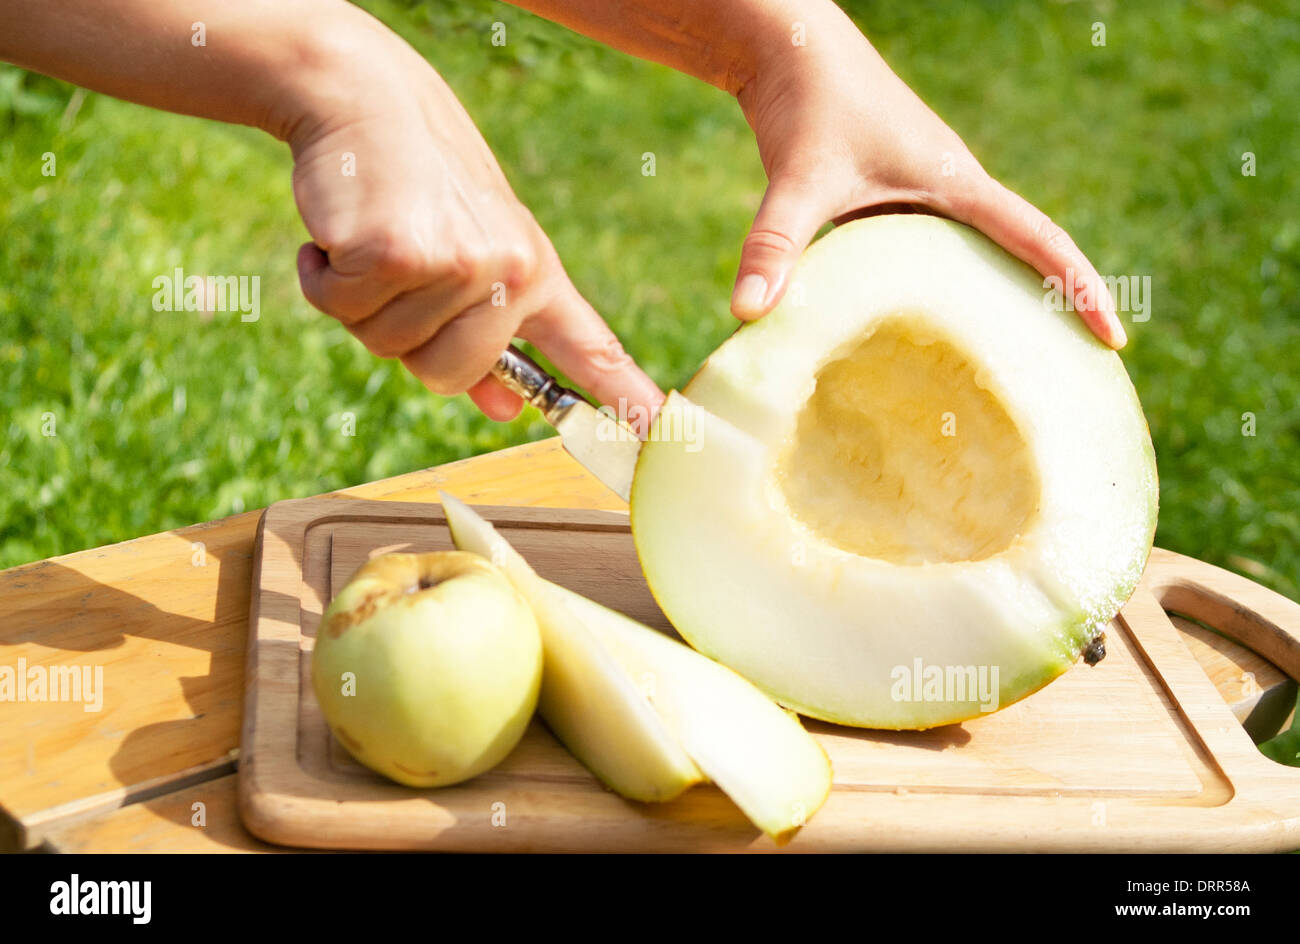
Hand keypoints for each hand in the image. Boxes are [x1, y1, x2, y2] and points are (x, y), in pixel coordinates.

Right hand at [284, 22, 661, 424]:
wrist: (367, 99)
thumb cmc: (418, 184)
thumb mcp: (470, 256)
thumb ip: (488, 342)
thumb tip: (507, 413)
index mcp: (537, 272)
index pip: (588, 346)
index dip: (623, 395)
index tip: (657, 428)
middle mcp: (511, 271)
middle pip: (447, 375)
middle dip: (405, 338)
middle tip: (399, 267)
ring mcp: (461, 263)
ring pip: (388, 347)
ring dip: (360, 301)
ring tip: (373, 237)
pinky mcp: (400, 254)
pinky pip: (344, 310)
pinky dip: (324, 276)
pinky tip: (341, 229)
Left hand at [729, 4, 1126, 347]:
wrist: (786, 48)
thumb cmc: (806, 100)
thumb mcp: (797, 179)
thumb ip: (774, 246)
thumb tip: (746, 315)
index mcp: (955, 183)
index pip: (1038, 241)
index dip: (1079, 288)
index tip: (1115, 338)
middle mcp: (950, 190)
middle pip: (1019, 255)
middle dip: (1050, 308)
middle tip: (1073, 375)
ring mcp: (920, 195)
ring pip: (970, 259)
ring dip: (992, 304)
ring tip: (1008, 372)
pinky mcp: (887, 199)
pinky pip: (924, 256)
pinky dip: (930, 295)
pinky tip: (911, 341)